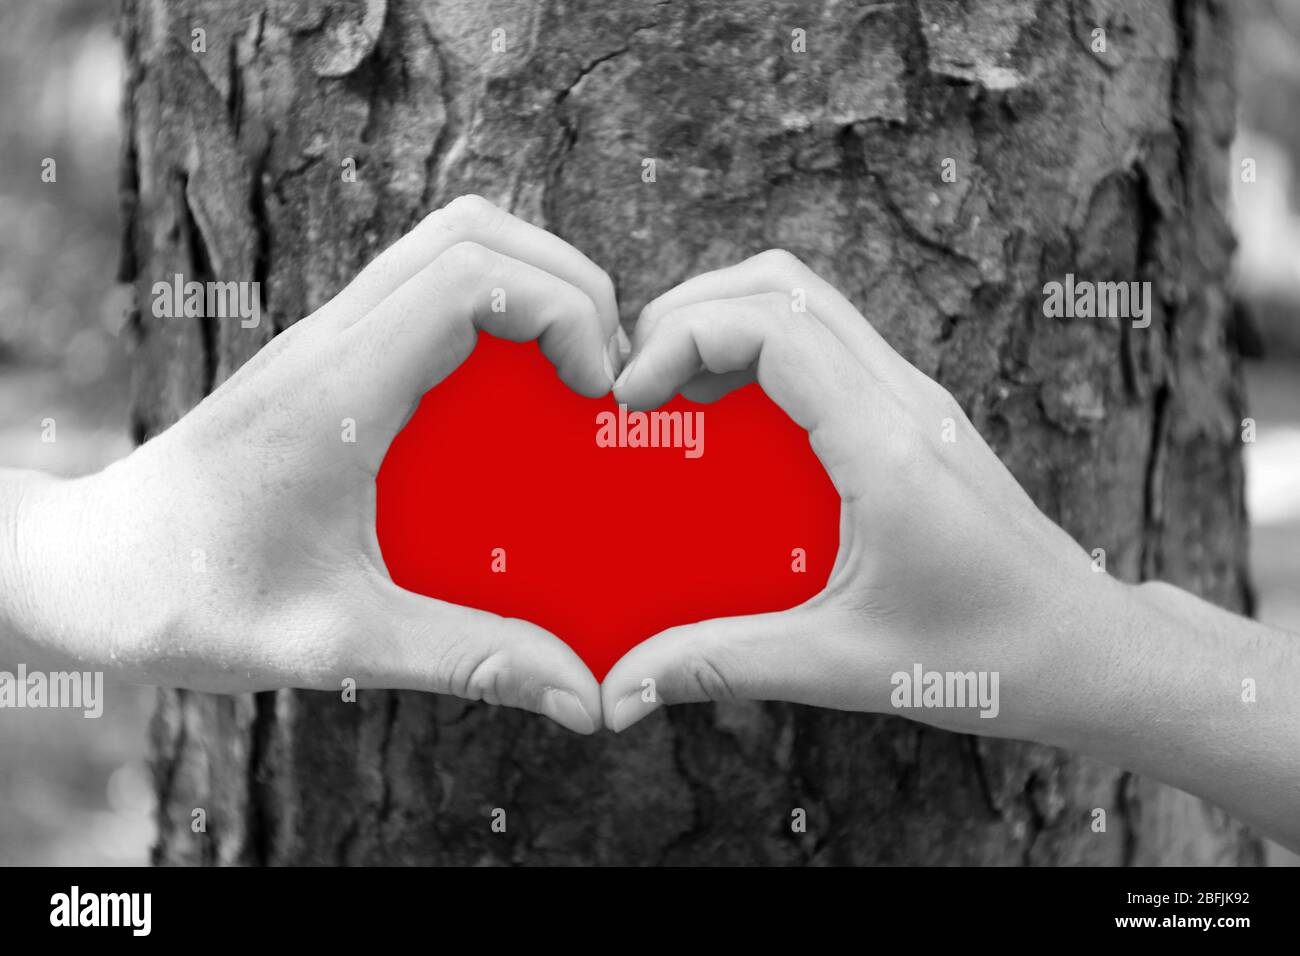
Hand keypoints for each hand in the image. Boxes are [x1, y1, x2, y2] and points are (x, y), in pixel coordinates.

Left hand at [12, 195, 623, 733]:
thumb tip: (582, 698)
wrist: (87, 569)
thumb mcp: (338, 643)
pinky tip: (510, 402)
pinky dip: (493, 311)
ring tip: (573, 375)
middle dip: (568, 279)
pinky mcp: (323, 355)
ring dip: (532, 284)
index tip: (598, 390)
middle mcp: (330, 340)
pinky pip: (425, 288)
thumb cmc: (193, 603)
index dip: (564, 307)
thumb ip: (468, 660)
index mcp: (337, 391)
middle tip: (603, 374)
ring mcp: (323, 337)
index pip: (471, 274)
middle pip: (472, 229)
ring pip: (448, 243)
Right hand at [601, 250, 1115, 735]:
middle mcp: (907, 400)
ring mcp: (918, 398)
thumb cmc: (989, 658)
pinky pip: (830, 338)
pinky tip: (731, 414)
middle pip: (783, 282)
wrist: (1089, 650)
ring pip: (809, 297)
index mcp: (887, 449)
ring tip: (671, 386)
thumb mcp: (843, 667)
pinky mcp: (920, 413)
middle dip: (689, 309)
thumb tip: (622, 688)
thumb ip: (723, 665)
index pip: (773, 324)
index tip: (630, 398)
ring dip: (727, 317)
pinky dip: (764, 345)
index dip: (682, 336)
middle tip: (634, 380)